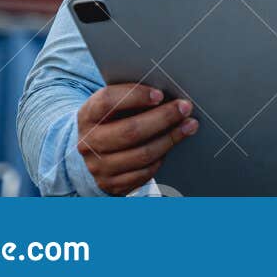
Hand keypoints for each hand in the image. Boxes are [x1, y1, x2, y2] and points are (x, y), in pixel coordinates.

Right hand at [75, 83, 197, 195]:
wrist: (94, 152)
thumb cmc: (113, 120)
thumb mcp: (114, 105)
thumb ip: (133, 97)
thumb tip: (168, 93)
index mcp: (88, 115)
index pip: (108, 101)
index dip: (136, 96)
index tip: (160, 94)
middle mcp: (88, 142)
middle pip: (130, 130)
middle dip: (163, 118)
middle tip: (185, 108)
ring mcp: (98, 166)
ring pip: (142, 154)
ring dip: (170, 138)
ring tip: (189, 125)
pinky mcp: (111, 184)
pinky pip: (144, 172)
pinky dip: (161, 157)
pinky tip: (172, 144)